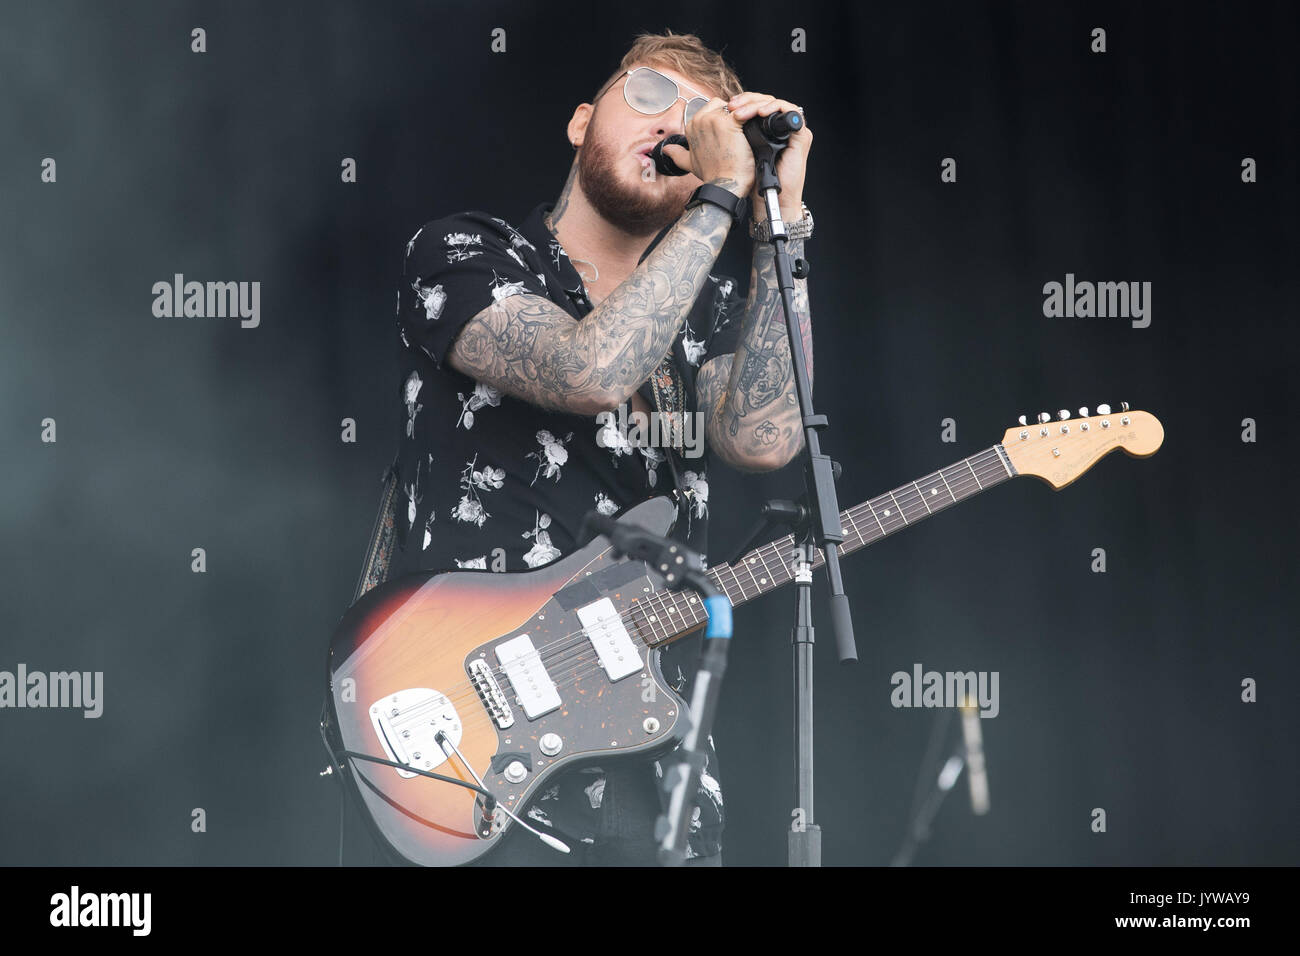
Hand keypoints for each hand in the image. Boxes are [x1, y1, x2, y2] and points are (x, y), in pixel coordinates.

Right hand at [660, 97, 755, 198]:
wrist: (725, 185)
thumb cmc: (712, 175)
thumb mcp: (689, 163)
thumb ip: (678, 154)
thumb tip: (666, 150)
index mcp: (692, 127)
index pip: (711, 109)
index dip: (723, 119)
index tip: (730, 133)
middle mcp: (700, 120)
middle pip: (722, 105)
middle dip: (732, 114)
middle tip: (741, 131)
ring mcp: (714, 120)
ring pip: (735, 106)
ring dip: (744, 115)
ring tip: (749, 131)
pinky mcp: (730, 123)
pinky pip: (746, 111)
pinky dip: (752, 117)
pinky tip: (755, 129)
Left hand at [725, 91, 811, 220]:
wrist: (768, 195)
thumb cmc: (753, 179)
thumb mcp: (734, 153)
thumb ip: (724, 140)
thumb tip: (700, 131)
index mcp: (766, 129)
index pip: (756, 105)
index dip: (743, 102)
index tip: (728, 106)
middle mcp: (780, 127)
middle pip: (766, 101)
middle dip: (748, 100)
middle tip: (733, 105)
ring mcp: (792, 130)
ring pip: (776, 103)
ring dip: (758, 103)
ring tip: (743, 111)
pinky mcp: (801, 134)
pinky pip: (791, 111)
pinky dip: (775, 108)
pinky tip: (761, 113)